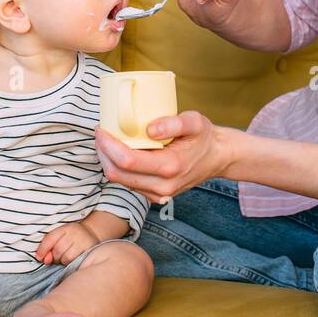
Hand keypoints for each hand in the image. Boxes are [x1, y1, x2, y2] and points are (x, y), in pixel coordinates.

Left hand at [37, 221, 98, 266]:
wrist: (90, 236)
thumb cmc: (70, 238)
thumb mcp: (59, 237)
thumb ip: (48, 248)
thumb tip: (44, 260)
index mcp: (66, 228)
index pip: (50, 238)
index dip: (42, 249)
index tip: (39, 257)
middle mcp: (75, 233)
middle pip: (58, 250)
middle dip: (55, 256)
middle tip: (57, 256)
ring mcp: (83, 241)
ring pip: (66, 257)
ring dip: (63, 260)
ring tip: (65, 257)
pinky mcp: (89, 251)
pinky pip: (74, 261)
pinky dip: (70, 263)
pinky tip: (72, 259)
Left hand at [94, 111, 228, 201]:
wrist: (218, 157)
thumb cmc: (204, 137)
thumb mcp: (195, 121)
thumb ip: (174, 123)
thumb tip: (150, 128)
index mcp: (170, 167)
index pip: (126, 161)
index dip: (108, 145)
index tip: (101, 129)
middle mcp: (162, 186)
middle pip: (117, 174)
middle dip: (102, 153)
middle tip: (100, 133)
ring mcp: (158, 194)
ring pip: (120, 181)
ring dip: (107, 161)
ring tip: (106, 141)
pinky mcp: (155, 195)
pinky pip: (128, 184)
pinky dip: (118, 169)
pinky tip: (118, 153)